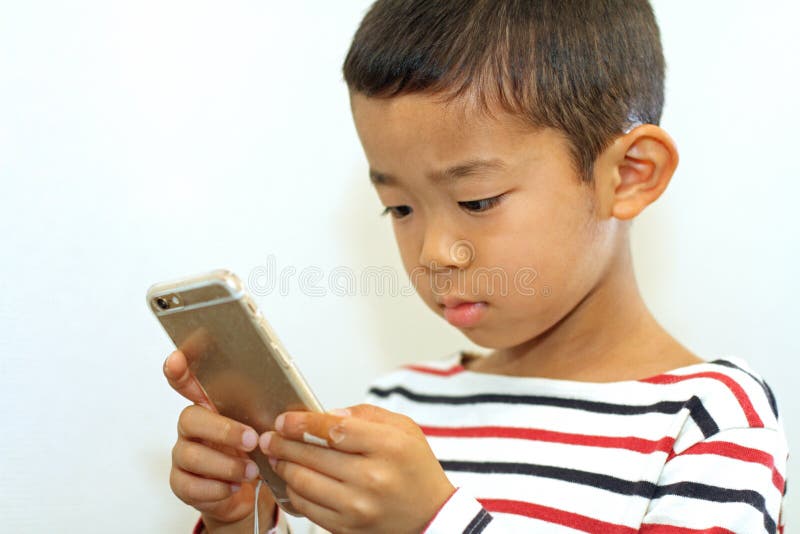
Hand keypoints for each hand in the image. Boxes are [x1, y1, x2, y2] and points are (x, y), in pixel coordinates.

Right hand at [163, 350, 275, 528]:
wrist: (247, 495)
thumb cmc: (255, 454)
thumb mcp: (265, 429)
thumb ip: (267, 413)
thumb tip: (290, 406)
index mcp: (211, 406)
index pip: (188, 382)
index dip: (179, 370)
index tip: (177, 359)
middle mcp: (192, 428)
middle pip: (191, 419)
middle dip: (223, 430)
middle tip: (251, 440)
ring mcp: (183, 455)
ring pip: (191, 455)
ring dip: (226, 464)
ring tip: (251, 470)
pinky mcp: (181, 483)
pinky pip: (191, 485)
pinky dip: (217, 488)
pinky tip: (235, 487)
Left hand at [259, 404, 455, 533]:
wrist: (430, 515)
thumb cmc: (415, 468)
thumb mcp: (403, 428)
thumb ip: (366, 414)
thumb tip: (328, 414)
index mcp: (388, 446)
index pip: (333, 429)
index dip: (302, 423)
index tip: (285, 420)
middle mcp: (372, 477)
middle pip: (312, 456)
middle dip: (282, 444)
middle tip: (270, 437)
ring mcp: (358, 506)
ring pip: (303, 482)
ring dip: (283, 467)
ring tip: (278, 457)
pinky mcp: (347, 527)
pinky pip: (307, 507)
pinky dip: (294, 491)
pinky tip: (293, 479)